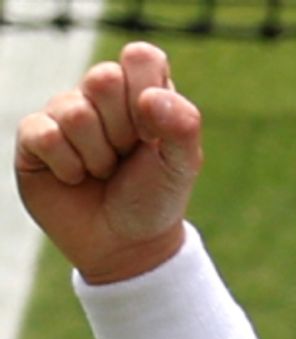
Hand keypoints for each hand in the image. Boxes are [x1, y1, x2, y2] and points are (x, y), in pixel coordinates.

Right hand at [13, 42, 201, 284]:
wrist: (125, 245)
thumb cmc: (155, 199)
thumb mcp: (183, 165)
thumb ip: (182, 125)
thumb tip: (149, 97)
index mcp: (142, 92)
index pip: (139, 57)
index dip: (147, 94)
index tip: (154, 133)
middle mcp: (100, 96)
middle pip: (102, 78)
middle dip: (122, 130)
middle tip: (126, 156)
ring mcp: (63, 113)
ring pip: (73, 111)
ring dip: (97, 155)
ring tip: (103, 172)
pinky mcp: (33, 137)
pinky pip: (43, 134)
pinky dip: (68, 166)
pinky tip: (75, 178)